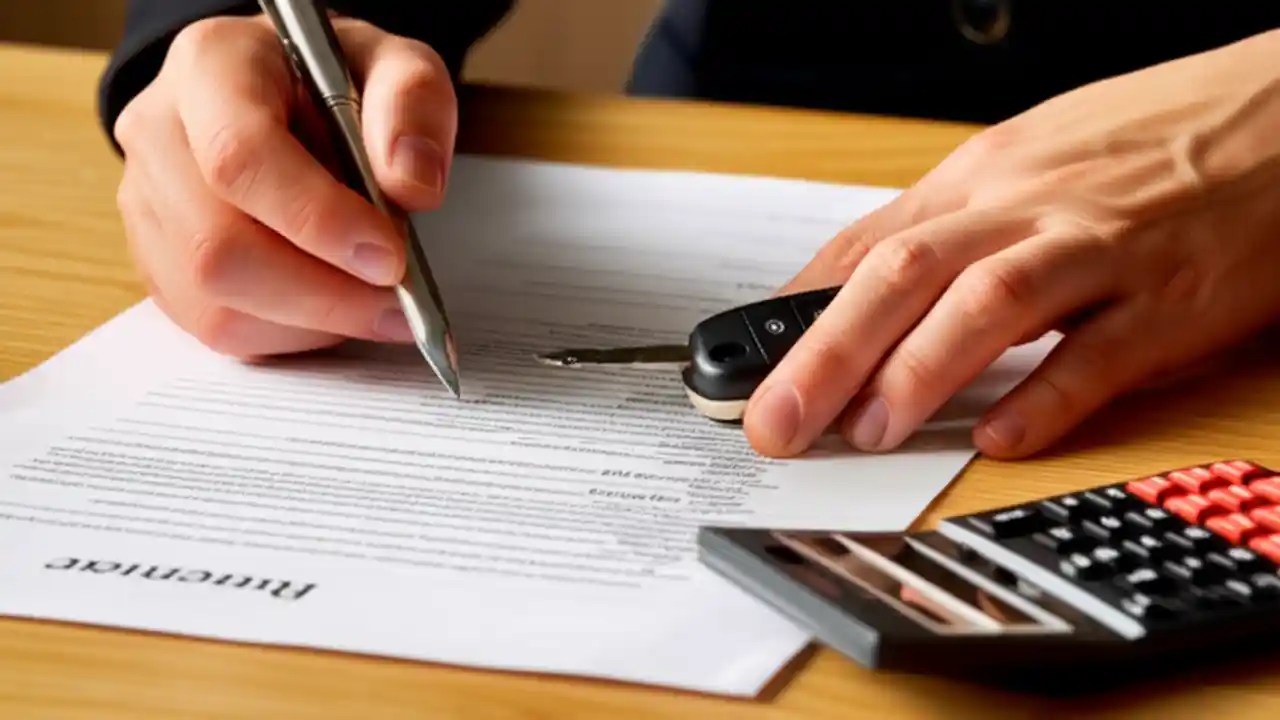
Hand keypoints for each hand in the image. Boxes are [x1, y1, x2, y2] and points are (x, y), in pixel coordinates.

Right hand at [113, 14, 455, 356]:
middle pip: (217, 246)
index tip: (390, 258)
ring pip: (213, 298)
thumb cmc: (336, 79)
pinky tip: (335, 310)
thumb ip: (412, 106)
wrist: (285, 92)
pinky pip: (215, 324)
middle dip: (323, 293)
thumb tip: (412, 185)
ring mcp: (147, 203)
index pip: (241, 155)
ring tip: (377, 307)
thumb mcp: (395, 64)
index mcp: (212, 66)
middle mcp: (158, 133)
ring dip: (311, 321)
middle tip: (399, 303)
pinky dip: (288, 334)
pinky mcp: (158, 261)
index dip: (317, 219)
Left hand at [742, 29, 1279, 459]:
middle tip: (773, 422)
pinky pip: (1101, 354)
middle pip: (903, 273)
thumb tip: (850, 288)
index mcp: (982, 178)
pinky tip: (1000, 436)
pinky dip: (1046, 398)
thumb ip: (944, 230)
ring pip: (989, 302)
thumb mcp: (1025, 164)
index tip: (742, 367)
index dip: (794, 311)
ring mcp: (1099, 249)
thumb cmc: (1145, 141)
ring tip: (866, 432)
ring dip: (918, 370)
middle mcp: (1027, 207)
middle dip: (825, 353)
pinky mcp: (1172, 297)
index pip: (864, 244)